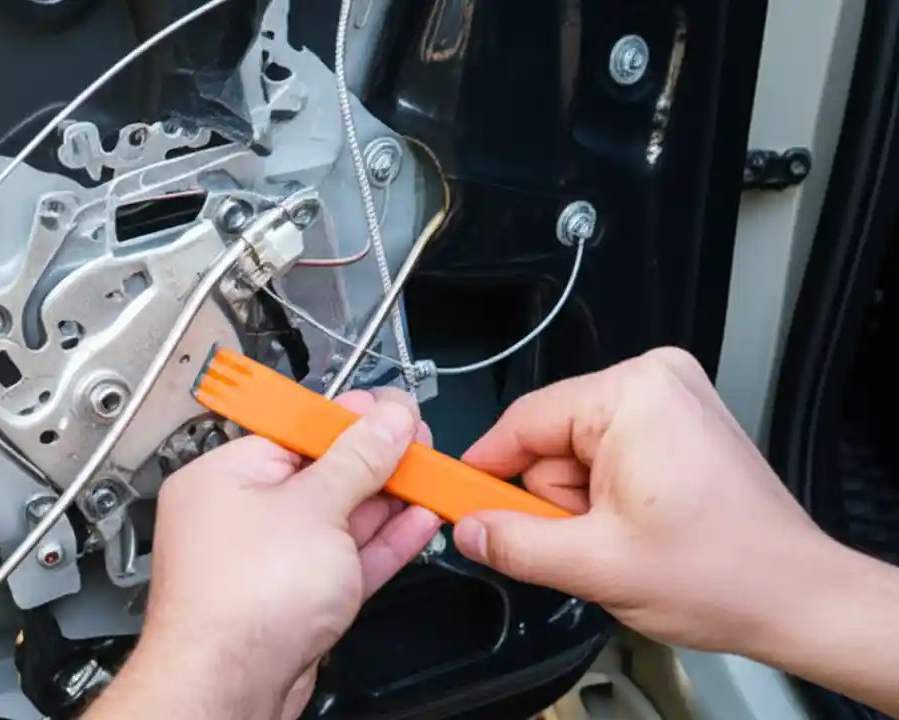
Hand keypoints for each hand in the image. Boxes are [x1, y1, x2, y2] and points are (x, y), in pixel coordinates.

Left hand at [88, 389, 440, 719]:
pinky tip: (416, 522)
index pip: (294, 430)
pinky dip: (380, 542)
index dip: (349, 418)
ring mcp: (267, 562)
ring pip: (336, 520)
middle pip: (319, 473)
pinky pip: (343, 560)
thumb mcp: (315, 507)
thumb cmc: (238, 604)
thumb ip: (358, 459)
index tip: (395, 412)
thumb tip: (386, 420)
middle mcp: (238, 516)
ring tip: (429, 478)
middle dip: (376, 460)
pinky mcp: (294, 601)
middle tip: (420, 445)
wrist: (227, 688)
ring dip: (386, 501)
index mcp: (223, 476)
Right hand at [453, 347, 824, 654]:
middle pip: (549, 439)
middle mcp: (655, 381)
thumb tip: (469, 527)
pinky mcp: (680, 422)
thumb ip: (515, 542)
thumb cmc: (729, 572)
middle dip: (555, 499)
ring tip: (622, 539)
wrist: (797, 597)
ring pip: (576, 452)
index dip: (483, 468)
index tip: (450, 493)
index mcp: (633, 394)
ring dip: (583, 503)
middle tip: (583, 543)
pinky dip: (607, 495)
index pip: (522, 421)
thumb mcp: (595, 565)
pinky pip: (608, 453)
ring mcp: (672, 399)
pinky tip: (638, 527)